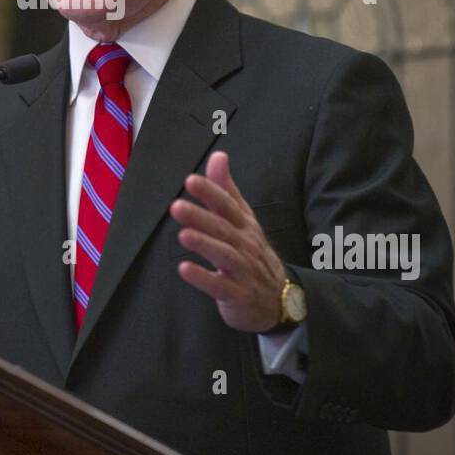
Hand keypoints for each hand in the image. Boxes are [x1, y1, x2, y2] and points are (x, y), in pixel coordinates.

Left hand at [169, 150, 287, 332]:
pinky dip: (203, 278)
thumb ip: (226, 190)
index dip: (211, 192)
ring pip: (225, 255)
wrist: (277, 299)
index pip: (228, 205)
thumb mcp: (243, 220)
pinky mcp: (238, 295)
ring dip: (204, 244)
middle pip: (223, 229)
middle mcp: (245, 245)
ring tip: (183, 235)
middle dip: (201, 217)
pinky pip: (220, 286)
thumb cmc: (252, 253)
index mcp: (244, 226)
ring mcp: (243, 271)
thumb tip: (218, 156)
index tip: (191, 180)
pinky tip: (184, 269)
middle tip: (176, 207)